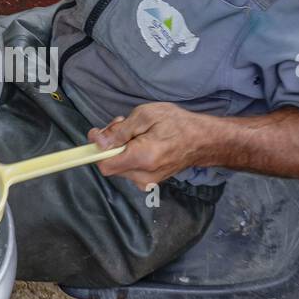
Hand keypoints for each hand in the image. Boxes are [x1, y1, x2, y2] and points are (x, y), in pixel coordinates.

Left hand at [87, 102, 209, 190]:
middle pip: (110, 164)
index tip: (98, 133)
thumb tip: (98, 142)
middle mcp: (143, 176)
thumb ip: (120, 131)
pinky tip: (140, 142)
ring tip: (134, 132)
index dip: (96, 149)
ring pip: (118, 166)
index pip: (105, 165)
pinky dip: (128, 155)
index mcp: (142, 158)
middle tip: (122, 124)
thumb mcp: (146, 116)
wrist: (202, 141)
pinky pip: (129, 169)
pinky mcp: (149, 182)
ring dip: (119, 149)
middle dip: (110, 144)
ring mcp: (147, 182)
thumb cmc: (177, 124)